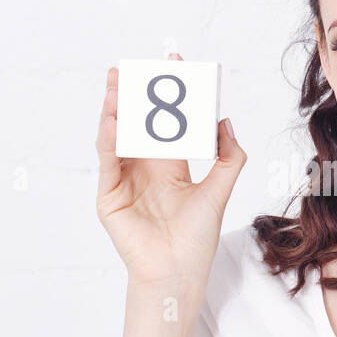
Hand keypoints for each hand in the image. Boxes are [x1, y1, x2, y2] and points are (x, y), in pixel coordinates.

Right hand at [95, 53, 246, 285]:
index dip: (169, 94)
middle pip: (136, 124)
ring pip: (117, 137)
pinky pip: (108, 162)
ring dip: (116, 110)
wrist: (178, 272)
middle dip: (133, 94)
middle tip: (131, 67)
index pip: (166, 121)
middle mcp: (144, 169)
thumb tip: (225, 119)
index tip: (174, 64)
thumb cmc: (197, 239)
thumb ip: (228, 156)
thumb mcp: (220, 190)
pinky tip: (113, 120)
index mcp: (169, 165)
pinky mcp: (109, 195)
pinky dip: (108, 140)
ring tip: (118, 85)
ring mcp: (124, 180)